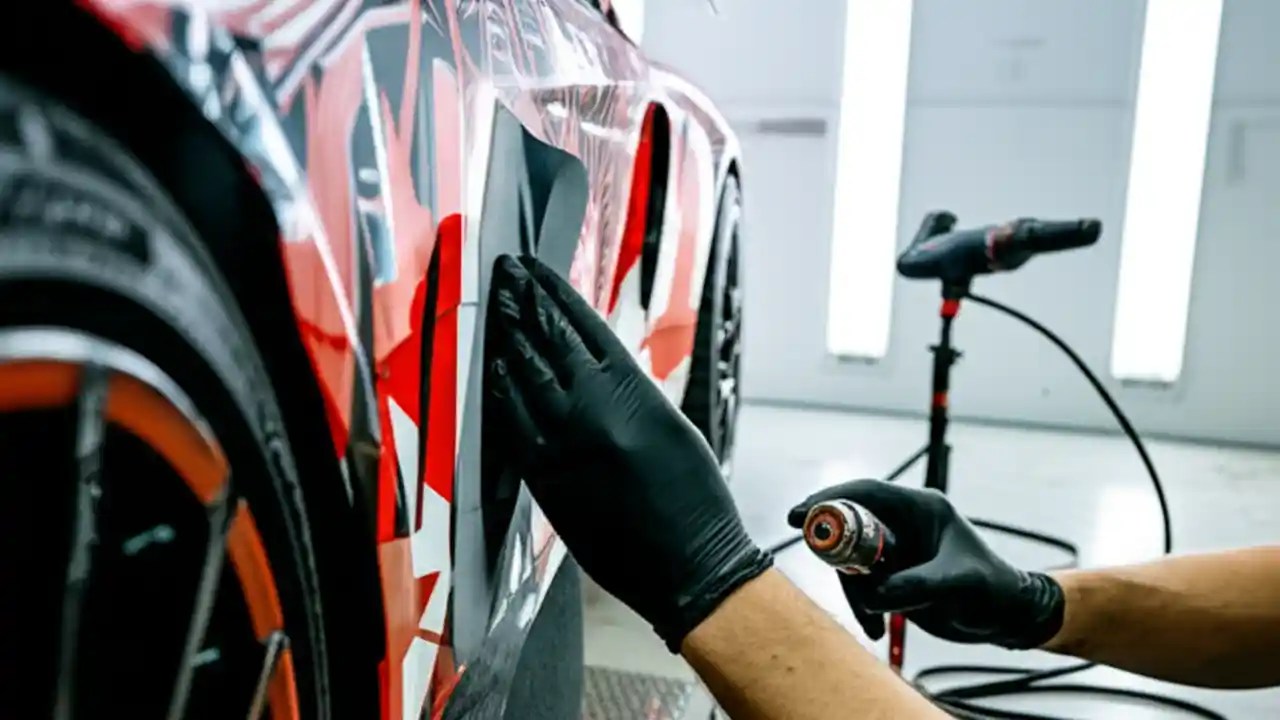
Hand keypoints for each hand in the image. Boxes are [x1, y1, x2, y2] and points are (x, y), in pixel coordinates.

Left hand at [488, 255, 771, 650]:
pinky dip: (501, 394)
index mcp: (633, 387)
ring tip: (496, 308)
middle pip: (546, 338)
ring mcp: (563, 439)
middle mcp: (593, 405)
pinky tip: (495, 373)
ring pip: (523, 374)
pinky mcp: (544, 476)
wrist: (688, 562)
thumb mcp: (671, 425)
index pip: (581, 322)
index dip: (553, 291)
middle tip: (505, 274)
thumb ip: (631, 392)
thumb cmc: (694, 498)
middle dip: (522, 301)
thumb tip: (597, 368)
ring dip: (508, 337)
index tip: (535, 269)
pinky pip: (512, 424)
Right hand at [787, 480, 1064, 649]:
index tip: (799, 515)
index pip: (866, 492)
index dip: (830, 499)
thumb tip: (870, 595)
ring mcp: (897, 551)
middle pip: (851, 527)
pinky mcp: (894, 575)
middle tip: (827, 568)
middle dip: (836, 553)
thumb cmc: (993, 590)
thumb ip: (914, 586)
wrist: (1008, 618)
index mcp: (921, 509)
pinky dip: (863, 606)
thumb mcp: (957, 585)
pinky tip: (875, 627)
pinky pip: (863, 585)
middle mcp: (904, 525)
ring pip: (853, 561)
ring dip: (854, 591)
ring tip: (871, 620)